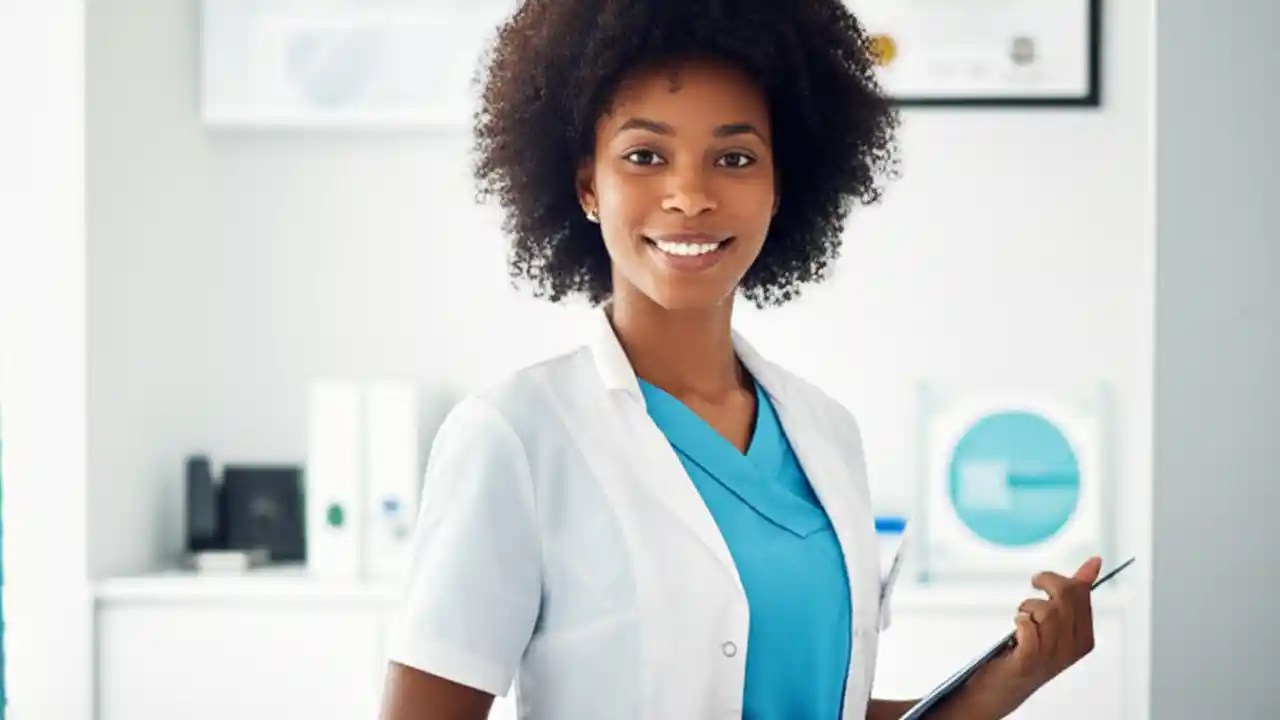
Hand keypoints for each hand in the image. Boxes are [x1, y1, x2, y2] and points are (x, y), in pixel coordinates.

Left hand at [968, 557, 1102, 716]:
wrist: (1007, 684)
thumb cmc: (1033, 648)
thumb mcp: (1058, 620)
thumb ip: (1076, 591)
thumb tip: (1094, 562)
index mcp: (1084, 637)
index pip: (1080, 595)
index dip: (1058, 581)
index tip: (1042, 581)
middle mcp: (1072, 647)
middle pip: (1065, 597)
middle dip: (1045, 584)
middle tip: (1032, 586)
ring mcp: (1052, 655)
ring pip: (1045, 610)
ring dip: (1027, 607)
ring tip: (1022, 618)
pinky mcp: (1029, 660)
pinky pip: (1028, 627)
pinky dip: (1020, 622)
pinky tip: (1016, 629)